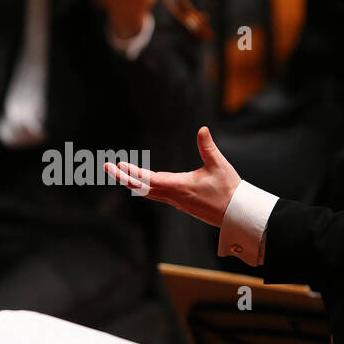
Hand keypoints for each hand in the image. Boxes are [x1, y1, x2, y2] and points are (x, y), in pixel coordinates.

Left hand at [104, 126, 240, 226]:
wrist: (236, 215)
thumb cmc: (229, 190)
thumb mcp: (219, 165)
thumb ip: (208, 147)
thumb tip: (202, 129)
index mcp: (179, 187)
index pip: (149, 180)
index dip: (133, 172)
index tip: (119, 165)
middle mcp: (173, 196)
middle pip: (141, 188)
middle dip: (123, 177)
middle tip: (106, 167)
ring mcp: (176, 202)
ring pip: (148, 193)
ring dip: (132, 183)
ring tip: (120, 173)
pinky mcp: (181, 204)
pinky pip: (156, 196)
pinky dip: (144, 189)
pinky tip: (141, 185)